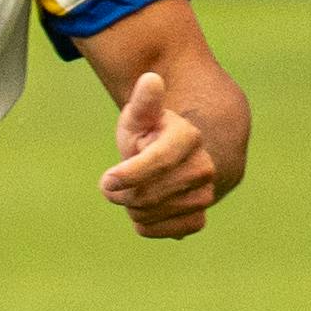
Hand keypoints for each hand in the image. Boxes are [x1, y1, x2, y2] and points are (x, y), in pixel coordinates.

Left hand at [100, 68, 218, 238]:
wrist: (168, 158)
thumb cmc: (147, 133)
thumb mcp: (139, 116)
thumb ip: (144, 101)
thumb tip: (151, 78)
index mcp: (188, 138)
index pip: (158, 162)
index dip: (129, 174)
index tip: (106, 180)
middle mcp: (203, 167)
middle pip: (148, 194)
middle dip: (121, 193)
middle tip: (113, 184)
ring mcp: (204, 194)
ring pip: (150, 214)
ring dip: (131, 207)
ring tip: (134, 191)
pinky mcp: (199, 217)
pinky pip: (165, 232)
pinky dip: (148, 226)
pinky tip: (146, 210)